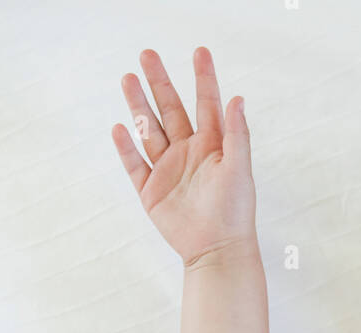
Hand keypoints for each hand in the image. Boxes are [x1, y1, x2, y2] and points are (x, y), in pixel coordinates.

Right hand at [112, 47, 255, 266]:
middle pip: (170, 110)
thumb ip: (237, 134)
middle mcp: (188, 154)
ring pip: (150, 131)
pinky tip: (120, 128)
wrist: (217, 252)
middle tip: (147, 55)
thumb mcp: (240, 170)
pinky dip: (127, 148)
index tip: (200, 51)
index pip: (206, 104)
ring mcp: (168, 171)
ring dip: (138, 106)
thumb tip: (237, 98)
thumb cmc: (235, 213)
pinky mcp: (152, 192)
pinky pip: (135, 165)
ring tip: (127, 78)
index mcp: (212, 147)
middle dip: (159, 82)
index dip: (204, 78)